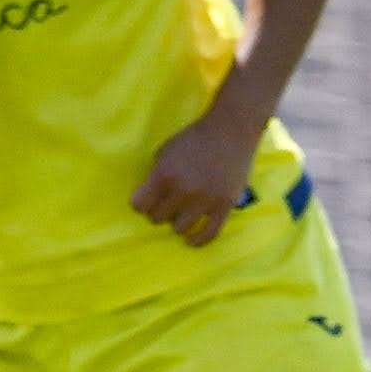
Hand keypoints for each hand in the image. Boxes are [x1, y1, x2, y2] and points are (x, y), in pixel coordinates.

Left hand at [132, 99, 264, 245]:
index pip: (139, 205)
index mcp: (164, 174)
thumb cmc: (194, 139)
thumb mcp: (164, 151)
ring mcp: (206, 199)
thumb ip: (154, 176)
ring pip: (179, 228)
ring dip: (177, 222)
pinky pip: (209, 233)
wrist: (230, 130)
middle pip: (157, 218)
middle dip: (159, 211)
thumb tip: (147, 199)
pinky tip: (190, 241)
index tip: (145, 201)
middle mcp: (184, 189)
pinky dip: (197, 240)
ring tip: (181, 214)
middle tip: (166, 204)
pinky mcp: (225, 205)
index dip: (141, 203)